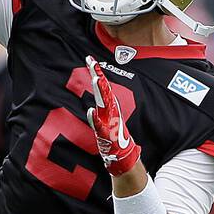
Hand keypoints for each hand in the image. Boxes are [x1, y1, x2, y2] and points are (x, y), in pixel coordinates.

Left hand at [85, 56, 141, 174]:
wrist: (123, 154)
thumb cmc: (113, 135)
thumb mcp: (105, 118)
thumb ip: (100, 108)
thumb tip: (93, 102)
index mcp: (109, 106)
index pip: (102, 85)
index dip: (96, 72)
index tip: (90, 58)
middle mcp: (110, 110)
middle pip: (103, 89)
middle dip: (97, 75)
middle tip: (91, 61)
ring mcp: (109, 121)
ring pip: (104, 104)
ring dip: (100, 91)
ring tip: (95, 79)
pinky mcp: (107, 134)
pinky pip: (100, 126)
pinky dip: (95, 119)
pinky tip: (91, 112)